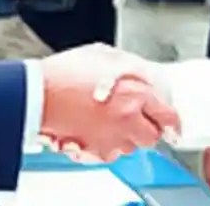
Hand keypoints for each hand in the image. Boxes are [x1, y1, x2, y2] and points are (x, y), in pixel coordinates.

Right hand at [38, 43, 178, 161]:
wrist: (36, 94)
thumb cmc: (64, 74)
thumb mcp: (104, 56)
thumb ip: (131, 66)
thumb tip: (144, 74)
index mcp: (134, 95)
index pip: (168, 116)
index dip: (172, 121)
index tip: (172, 124)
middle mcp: (126, 122)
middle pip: (152, 137)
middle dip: (147, 128)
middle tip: (137, 117)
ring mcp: (109, 140)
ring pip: (130, 147)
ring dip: (126, 136)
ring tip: (109, 119)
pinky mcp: (93, 151)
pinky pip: (109, 153)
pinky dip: (106, 144)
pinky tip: (95, 128)